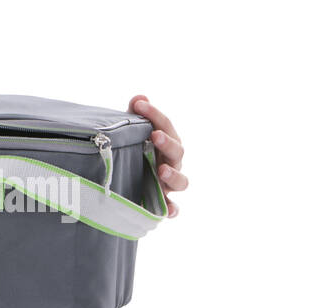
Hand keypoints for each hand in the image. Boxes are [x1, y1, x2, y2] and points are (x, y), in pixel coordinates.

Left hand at [128, 95, 185, 217]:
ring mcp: (168, 184)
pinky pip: (171, 209)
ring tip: (161, 170)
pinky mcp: (161, 203)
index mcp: (166, 143)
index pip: (166, 126)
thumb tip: (139, 97)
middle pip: (178, 152)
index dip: (155, 115)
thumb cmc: (135, 151)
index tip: (139, 104)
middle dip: (168, 143)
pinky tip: (167, 210)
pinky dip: (172, 210)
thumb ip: (137, 115)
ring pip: (181, 182)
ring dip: (173, 175)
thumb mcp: (134, 133)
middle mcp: (171, 163)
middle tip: (155, 135)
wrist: (127, 181)